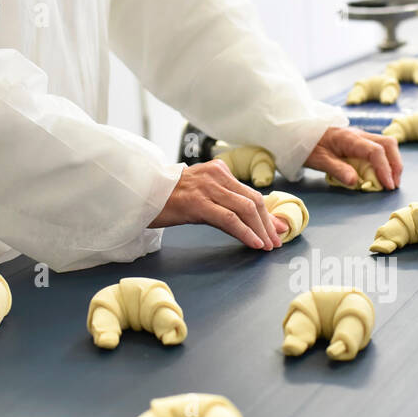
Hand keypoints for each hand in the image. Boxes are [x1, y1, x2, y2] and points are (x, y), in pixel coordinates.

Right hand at [150, 161, 285, 249]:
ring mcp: (207, 188)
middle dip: (268, 223)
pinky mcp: (197, 203)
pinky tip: (254, 243)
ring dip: (260, 230)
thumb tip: (251, 221)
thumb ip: (223, 202)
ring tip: (267, 246)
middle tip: (276, 241)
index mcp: (219, 171)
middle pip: (253, 201)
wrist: (139, 194)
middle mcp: (216, 175)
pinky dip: (245, 232)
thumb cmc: (168, 198)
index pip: (250, 193)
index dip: (268, 214)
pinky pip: (228, 218)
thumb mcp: (199, 195)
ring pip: (245, 209)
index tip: (278, 229)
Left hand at [304, 127, 402, 189]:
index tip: (387, 185)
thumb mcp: (319, 160)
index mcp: (350, 138)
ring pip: (387, 144)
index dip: (385, 168)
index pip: (376, 151)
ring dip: (393, 162)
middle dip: (395, 164)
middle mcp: (359, 134)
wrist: (301, 131)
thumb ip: (338, 170)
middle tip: (394, 184)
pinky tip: (382, 173)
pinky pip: (380, 148)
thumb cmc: (309, 145)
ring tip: (391, 180)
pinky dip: (386, 160)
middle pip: (388, 144)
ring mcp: (361, 136)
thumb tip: (355, 182)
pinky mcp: (360, 141)